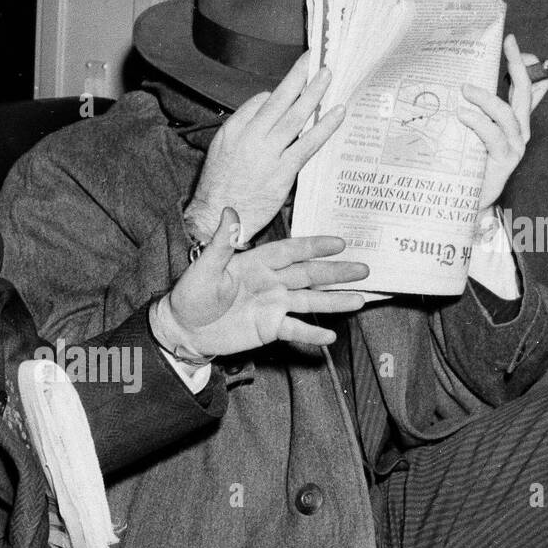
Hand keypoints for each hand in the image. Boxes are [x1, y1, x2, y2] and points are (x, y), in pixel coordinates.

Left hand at [156, 207, 368, 357]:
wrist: (184, 328)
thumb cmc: (191, 294)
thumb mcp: (204, 267)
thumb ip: (222, 243)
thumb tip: (230, 212)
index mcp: (257, 262)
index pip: (291, 251)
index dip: (314, 246)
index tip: (339, 243)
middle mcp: (271, 282)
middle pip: (309, 274)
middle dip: (336, 272)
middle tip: (363, 269)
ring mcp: (273, 305)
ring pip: (310, 301)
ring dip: (335, 300)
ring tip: (360, 298)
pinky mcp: (269, 328)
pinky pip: (295, 330)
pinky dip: (312, 333)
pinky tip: (330, 336)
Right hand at [185, 60, 345, 245]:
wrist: (216, 219)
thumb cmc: (219, 188)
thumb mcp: (219, 151)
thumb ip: (242, 127)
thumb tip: (264, 104)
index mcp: (233, 130)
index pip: (260, 101)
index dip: (280, 91)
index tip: (297, 80)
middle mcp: (250, 138)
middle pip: (280, 100)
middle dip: (299, 76)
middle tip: (315, 59)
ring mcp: (267, 155)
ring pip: (295, 116)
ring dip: (314, 93)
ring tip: (327, 76)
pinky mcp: (282, 173)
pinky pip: (308, 144)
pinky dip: (324, 126)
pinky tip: (336, 113)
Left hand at [458, 34, 547, 210]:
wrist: (466, 203)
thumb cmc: (471, 167)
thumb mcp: (478, 135)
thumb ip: (485, 114)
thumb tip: (483, 91)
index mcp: (516, 123)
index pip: (524, 86)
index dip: (521, 64)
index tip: (510, 41)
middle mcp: (520, 133)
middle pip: (523, 93)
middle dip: (517, 66)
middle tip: (506, 44)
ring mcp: (515, 148)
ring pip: (506, 115)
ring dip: (486, 98)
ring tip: (465, 89)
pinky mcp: (504, 162)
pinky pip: (494, 136)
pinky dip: (479, 122)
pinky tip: (464, 114)